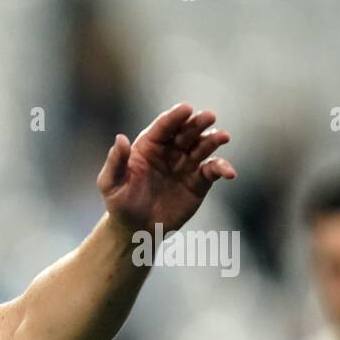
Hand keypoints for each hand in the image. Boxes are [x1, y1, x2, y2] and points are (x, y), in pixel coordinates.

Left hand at [97, 102, 235, 234]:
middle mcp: (170, 151)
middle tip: (208, 117)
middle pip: (186, 131)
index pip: (163, 126)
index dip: (174, 117)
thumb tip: (120, 138)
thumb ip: (115, 161)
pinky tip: (228, 172)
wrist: (136, 230)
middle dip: (197, 123)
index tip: (186, 109)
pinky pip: (212, 170)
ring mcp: (186, 164)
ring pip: (203, 146)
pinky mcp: (198, 181)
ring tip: (223, 137)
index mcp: (148, 146)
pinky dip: (222, 168)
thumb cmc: (120, 204)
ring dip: (213, 140)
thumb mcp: (110, 184)